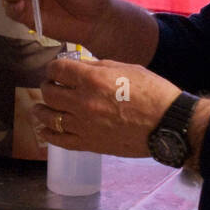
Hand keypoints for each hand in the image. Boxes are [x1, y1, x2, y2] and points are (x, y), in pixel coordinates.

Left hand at [31, 57, 181, 157]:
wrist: (168, 125)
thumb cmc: (153, 93)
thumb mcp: (126, 67)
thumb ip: (98, 66)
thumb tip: (79, 66)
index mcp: (92, 79)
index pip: (57, 69)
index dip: (53, 67)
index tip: (56, 69)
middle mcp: (83, 101)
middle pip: (49, 92)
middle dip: (47, 85)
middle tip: (51, 85)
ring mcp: (84, 125)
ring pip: (49, 116)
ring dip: (41, 109)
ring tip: (40, 107)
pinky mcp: (89, 144)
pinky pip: (60, 140)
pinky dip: (49, 134)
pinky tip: (45, 130)